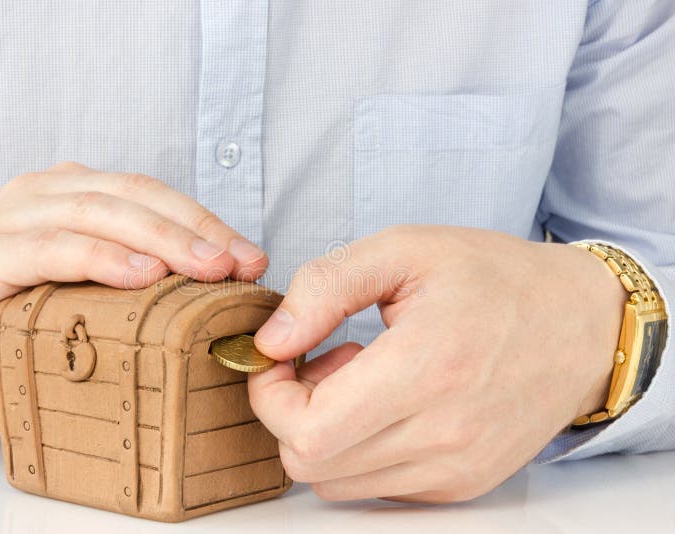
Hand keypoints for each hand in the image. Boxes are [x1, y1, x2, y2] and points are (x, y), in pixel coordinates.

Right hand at [0, 162, 266, 391]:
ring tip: (207, 268)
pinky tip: (142, 278)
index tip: (251, 257)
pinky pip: (53, 250)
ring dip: (162, 241)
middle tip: (241, 262)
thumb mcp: (83, 283)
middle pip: (136, 197)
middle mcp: (47, 192)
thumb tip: (210, 288)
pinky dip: (102, 259)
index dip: (207, 221)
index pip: (154, 195)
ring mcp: (13, 218)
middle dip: (196, 228)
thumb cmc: (15, 305)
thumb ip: (131, 272)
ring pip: (100, 215)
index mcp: (75, 191)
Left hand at [248, 225, 624, 502]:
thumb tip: (270, 340)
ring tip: (360, 378)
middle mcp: (444, 434)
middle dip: (291, 412)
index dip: (270, 397)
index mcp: (426, 369)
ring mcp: (456, 468)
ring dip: (326, 433)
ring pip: (338, 483)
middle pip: (313, 465)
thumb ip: (326, 288)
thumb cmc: (494, 278)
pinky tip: (387, 402)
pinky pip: (378, 486)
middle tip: (320, 360)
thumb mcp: (405, 250)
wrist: (581, 324)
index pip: (307, 432)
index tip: (279, 357)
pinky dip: (361, 450)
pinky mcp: (465, 482)